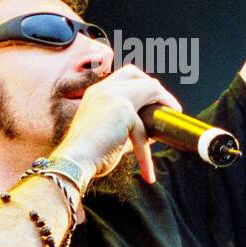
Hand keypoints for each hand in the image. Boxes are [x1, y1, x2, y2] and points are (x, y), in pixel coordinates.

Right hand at [50, 64, 182, 185]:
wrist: (71, 163)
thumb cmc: (87, 155)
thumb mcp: (109, 134)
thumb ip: (128, 128)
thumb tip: (153, 133)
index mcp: (95, 93)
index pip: (122, 76)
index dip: (141, 85)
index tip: (151, 104)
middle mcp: (102, 90)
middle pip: (135, 74)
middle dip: (154, 88)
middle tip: (168, 107)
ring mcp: (112, 96)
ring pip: (149, 88)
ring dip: (165, 102)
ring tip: (173, 118)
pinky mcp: (123, 111)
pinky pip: (145, 129)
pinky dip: (148, 152)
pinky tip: (148, 172)